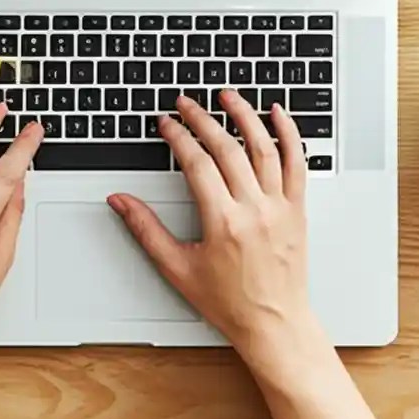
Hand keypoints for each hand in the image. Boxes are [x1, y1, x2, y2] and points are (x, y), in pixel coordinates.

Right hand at [107, 90, 313, 354]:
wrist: (274, 323)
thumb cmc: (228, 301)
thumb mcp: (176, 267)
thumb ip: (145, 229)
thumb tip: (120, 201)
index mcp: (223, 222)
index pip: (196, 163)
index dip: (178, 137)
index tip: (166, 123)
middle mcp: (254, 210)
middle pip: (227, 148)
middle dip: (203, 119)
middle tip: (186, 103)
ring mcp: (280, 207)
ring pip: (263, 147)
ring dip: (245, 115)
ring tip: (228, 95)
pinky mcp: (298, 209)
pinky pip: (297, 163)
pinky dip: (289, 134)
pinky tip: (278, 114)